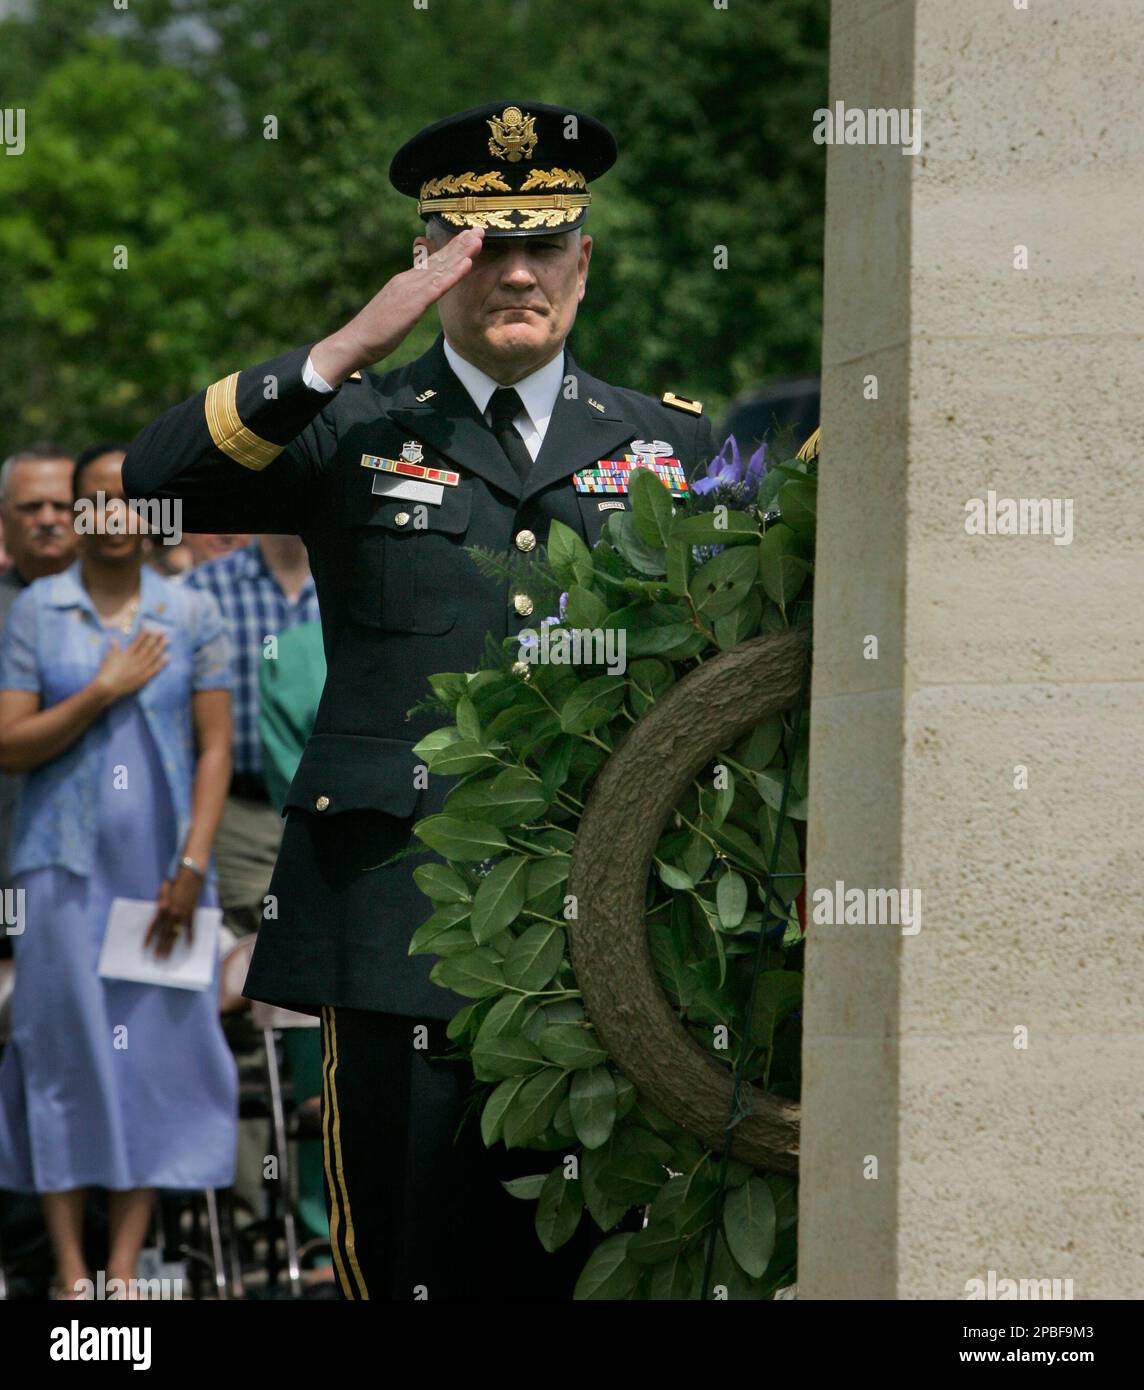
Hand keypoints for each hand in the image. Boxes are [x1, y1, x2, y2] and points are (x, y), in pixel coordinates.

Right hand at [93, 630, 168, 703]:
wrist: (108, 687)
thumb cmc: (106, 672)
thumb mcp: (109, 657)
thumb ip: (113, 648)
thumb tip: (113, 639)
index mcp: (127, 653)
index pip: (138, 641)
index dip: (145, 634)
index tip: (151, 628)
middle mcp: (136, 659)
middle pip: (148, 647)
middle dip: (156, 638)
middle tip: (163, 631)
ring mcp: (141, 668)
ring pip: (153, 656)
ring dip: (161, 647)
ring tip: (168, 640)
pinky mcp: (144, 677)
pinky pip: (155, 669)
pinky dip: (162, 662)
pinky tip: (168, 657)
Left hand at [144, 866, 201, 959]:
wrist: (191, 876)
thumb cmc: (175, 881)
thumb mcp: (162, 891)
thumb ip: (159, 902)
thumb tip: (158, 911)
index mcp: (162, 908)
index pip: (153, 926)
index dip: (149, 937)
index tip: (145, 948)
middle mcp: (171, 913)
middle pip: (164, 933)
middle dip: (160, 947)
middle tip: (157, 958)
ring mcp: (182, 914)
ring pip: (175, 933)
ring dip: (171, 946)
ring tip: (168, 956)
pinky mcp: (192, 913)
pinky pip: (191, 928)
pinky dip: (190, 938)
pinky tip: (189, 947)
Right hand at [310, 226, 484, 383]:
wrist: (355, 341)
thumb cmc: (374, 331)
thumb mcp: (395, 311)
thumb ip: (407, 300)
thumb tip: (417, 298)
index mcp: (404, 282)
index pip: (432, 262)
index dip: (451, 249)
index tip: (467, 237)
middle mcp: (408, 280)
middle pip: (439, 259)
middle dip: (460, 244)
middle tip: (480, 228)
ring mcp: (410, 289)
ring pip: (441, 267)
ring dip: (462, 252)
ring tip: (479, 238)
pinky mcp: (413, 303)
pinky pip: (438, 286)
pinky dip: (453, 274)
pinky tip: (467, 263)